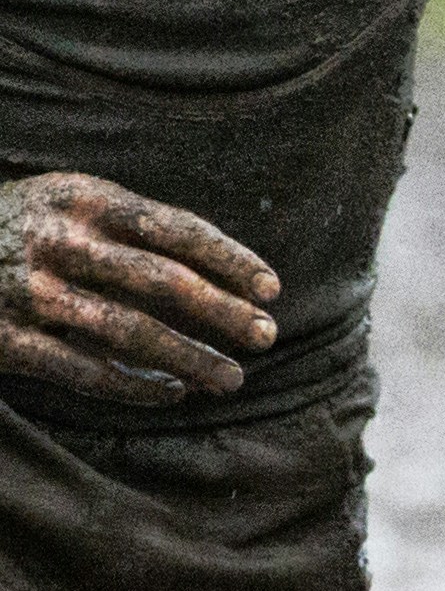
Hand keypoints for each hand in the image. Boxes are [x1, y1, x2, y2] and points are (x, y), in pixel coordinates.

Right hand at [0, 175, 279, 402]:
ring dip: (189, 358)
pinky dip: (134, 386)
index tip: (271, 289)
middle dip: (221, 312)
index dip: (229, 260)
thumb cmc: (19, 228)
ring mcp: (25, 291)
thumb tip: (225, 277)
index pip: (173, 227)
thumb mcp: (65, 204)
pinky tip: (172, 393)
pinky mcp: (3, 339)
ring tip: (232, 377)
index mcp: (77, 197)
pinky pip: (83, 370)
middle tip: (266, 337)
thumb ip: (129, 227)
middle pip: (160, 281)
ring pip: (128, 331)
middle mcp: (53, 240)